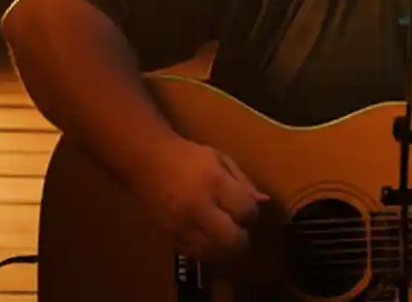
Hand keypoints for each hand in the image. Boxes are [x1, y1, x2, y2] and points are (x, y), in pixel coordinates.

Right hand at [127, 136, 269, 263]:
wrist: (147, 162)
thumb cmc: (189, 157)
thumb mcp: (220, 159)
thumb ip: (243, 181)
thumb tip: (263, 201)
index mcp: (214, 183)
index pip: (245, 210)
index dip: (252, 213)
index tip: (248, 209)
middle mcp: (198, 208)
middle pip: (232, 239)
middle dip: (243, 239)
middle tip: (242, 232)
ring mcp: (181, 225)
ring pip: (213, 252)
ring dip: (226, 249)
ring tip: (227, 238)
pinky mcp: (169, 236)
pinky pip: (194, 254)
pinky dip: (207, 251)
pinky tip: (210, 240)